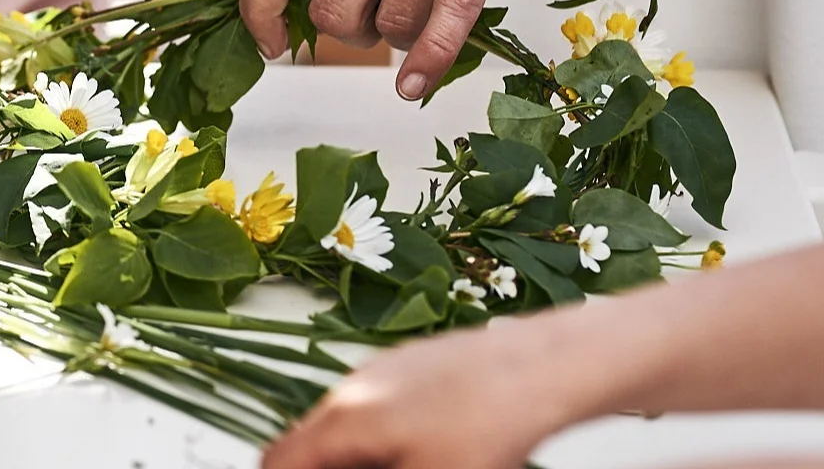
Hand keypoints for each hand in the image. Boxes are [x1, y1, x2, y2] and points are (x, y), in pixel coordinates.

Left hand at [239, 0, 625, 97]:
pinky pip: (449, 15)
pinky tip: (418, 82)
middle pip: (330, 6)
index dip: (258, 4)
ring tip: (416, 29)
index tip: (269, 33)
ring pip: (391, 19)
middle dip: (346, 33)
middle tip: (368, 27)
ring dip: (399, 38)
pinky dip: (431, 60)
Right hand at [262, 314, 585, 468]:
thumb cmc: (488, 426)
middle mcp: (353, 387)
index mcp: (343, 419)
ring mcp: (384, 370)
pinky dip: (386, 439)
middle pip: (313, 444)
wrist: (544, 368)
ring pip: (349, 426)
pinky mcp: (415, 365)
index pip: (279, 460)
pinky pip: (379, 408)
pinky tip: (428, 452)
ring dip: (361, 458)